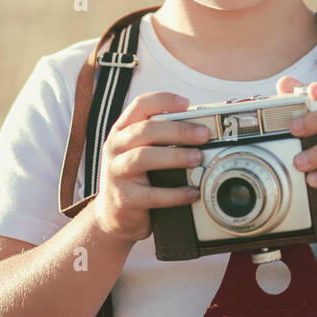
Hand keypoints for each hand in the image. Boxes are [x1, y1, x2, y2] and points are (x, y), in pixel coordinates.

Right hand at [92, 91, 209, 243]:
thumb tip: (200, 127)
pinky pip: (152, 195)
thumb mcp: (139, 151)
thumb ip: (160, 137)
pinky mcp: (124, 199)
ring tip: (198, 159)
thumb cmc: (134, 178)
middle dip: (178, 130)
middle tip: (204, 134)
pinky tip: (192, 192)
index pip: (139, 106)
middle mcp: (115, 148)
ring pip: (144, 157)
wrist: (113, 216)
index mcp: (122, 131)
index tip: (186, 103)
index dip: (163, 100)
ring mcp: (116, 173)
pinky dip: (175, 194)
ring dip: (175, 156)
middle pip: (145, 130)